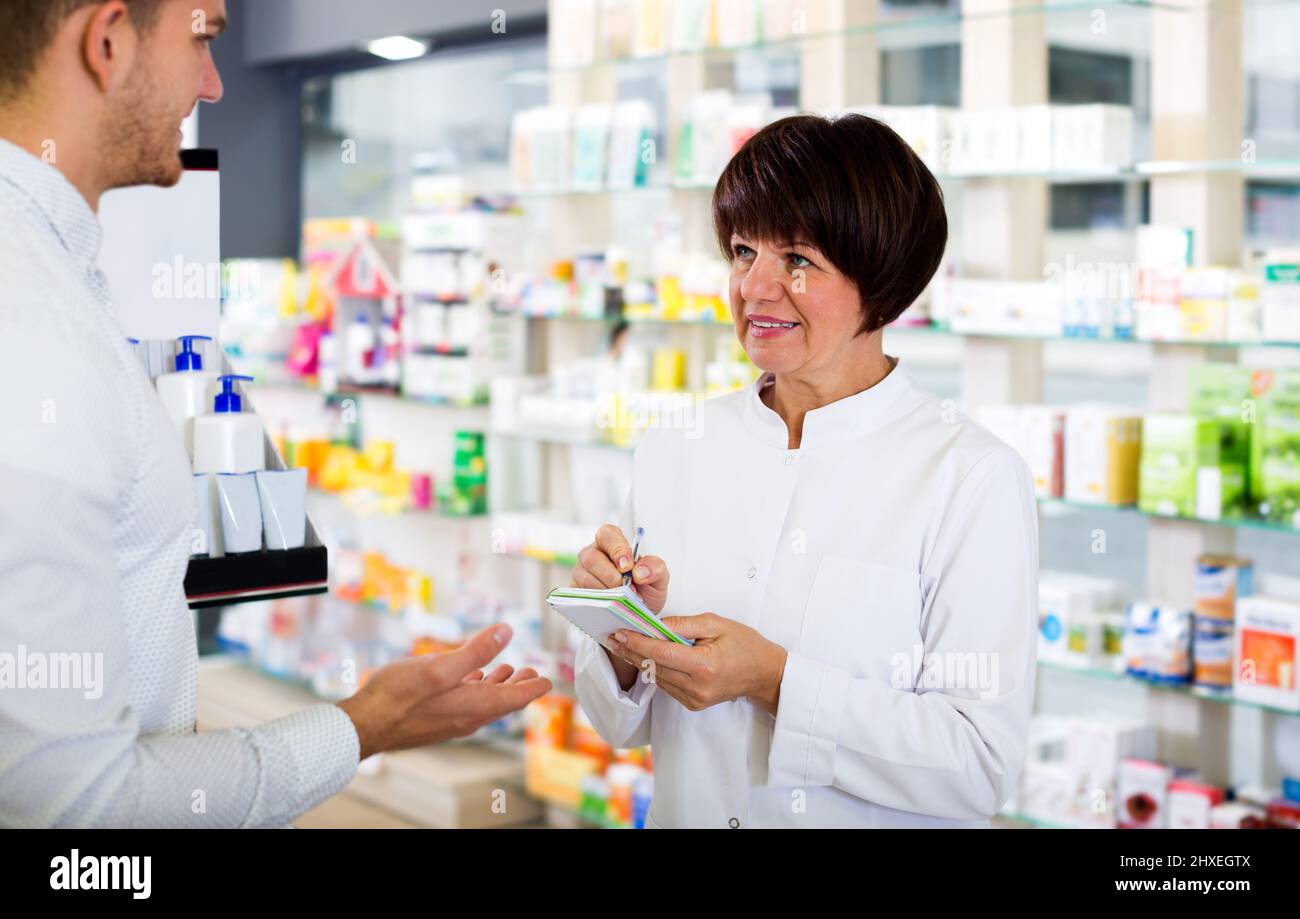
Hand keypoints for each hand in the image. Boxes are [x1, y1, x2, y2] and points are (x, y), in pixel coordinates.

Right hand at [336, 624, 551, 759]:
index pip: (515, 698)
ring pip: (483, 702)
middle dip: (519, 684)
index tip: (548, 679)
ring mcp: (450, 719)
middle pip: (502, 701)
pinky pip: (465, 703)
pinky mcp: (434, 718)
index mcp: (475, 706)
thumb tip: (507, 631)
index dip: (533, 686)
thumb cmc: (398, 697)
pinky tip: (470, 679)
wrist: (364, 725)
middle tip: (532, 672)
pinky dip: (475, 688)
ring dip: (498, 685)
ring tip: (507, 671)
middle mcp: (466, 717)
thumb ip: (476, 651)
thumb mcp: (440, 667)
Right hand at [571, 524, 668, 610]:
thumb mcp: (659, 578)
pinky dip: (596, 603)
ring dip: (605, 591)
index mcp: (612, 544)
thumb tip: (639, 571)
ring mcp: (581, 573)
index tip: (627, 566)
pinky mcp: (576, 592)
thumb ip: (655, 568)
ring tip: (622, 600)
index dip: (616, 548)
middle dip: (610, 575)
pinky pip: (579, 596)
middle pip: (591, 557)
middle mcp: (593, 554)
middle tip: (626, 588)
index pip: (607, 534)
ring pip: (585, 578)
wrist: (637, 613)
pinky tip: (610, 607)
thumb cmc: (645, 589)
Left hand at [604, 613, 786, 716]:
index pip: (660, 654)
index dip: (636, 642)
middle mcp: (697, 687)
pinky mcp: (692, 704)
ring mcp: (694, 699)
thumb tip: (655, 624)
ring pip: (657, 678)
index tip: (619, 632)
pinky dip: (654, 670)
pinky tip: (643, 657)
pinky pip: (666, 685)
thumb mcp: (716, 623)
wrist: (765, 674)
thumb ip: (684, 624)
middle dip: (631, 651)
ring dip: (639, 661)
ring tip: (622, 644)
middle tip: (611, 637)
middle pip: (653, 668)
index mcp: (704, 666)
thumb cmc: (745, 644)